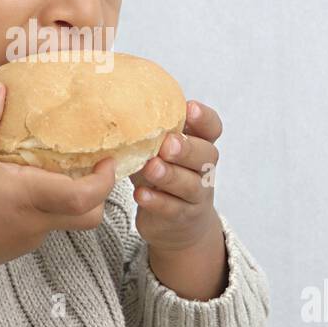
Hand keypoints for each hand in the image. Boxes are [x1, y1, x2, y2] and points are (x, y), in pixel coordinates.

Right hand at [0, 81, 118, 284]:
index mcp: (31, 198)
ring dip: (75, 199)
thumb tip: (0, 87)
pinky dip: (51, 207)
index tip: (108, 159)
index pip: (85, 197)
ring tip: (63, 170)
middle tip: (93, 166)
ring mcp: (31, 237)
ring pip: (70, 221)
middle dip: (99, 193)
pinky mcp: (20, 244)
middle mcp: (38, 222)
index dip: (104, 180)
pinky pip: (47, 225)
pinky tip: (31, 189)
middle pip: (90, 216)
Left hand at [129, 99, 222, 252]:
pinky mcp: (182, 216)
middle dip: (187, 149)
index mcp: (200, 144)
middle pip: (206, 155)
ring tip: (151, 168)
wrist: (176, 223)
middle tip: (167, 144)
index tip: (189, 108)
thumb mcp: (158, 150)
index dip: (204, 118)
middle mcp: (204, 168)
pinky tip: (140, 195)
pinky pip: (172, 209)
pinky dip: (157, 201)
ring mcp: (196, 195)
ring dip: (170, 175)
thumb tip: (115, 103)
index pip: (212, 128)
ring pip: (190, 184)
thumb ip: (150, 131)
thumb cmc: (162, 174)